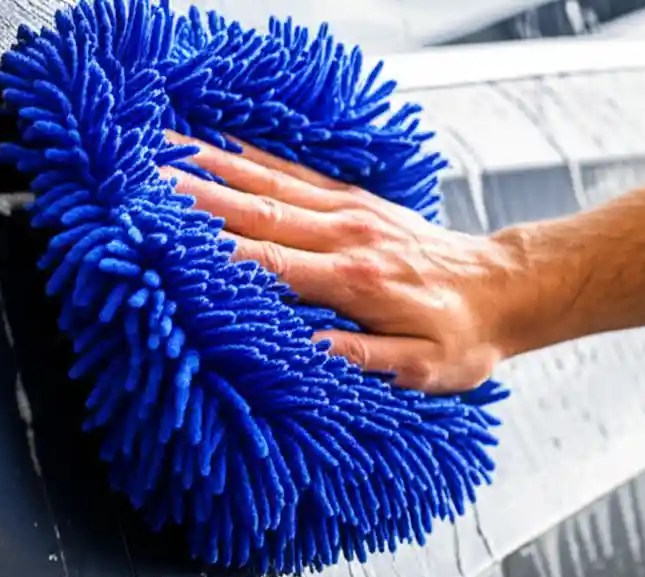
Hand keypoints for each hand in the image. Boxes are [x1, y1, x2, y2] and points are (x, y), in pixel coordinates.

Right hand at [161, 133, 535, 393]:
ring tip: (160, 148)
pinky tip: (216, 142)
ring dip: (211, 164)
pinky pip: (293, 171)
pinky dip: (250, 154)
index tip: (166, 235)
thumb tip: (303, 348)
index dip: (215, 248)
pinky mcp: (352, 200)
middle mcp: (345, 234)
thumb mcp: (421, 368)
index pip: (269, 261)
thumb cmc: (462, 336)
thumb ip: (362, 357)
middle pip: (255, 208)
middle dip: (194, 194)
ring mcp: (348, 210)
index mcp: (354, 280)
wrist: (505, 287)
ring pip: (267, 180)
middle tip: (139, 179)